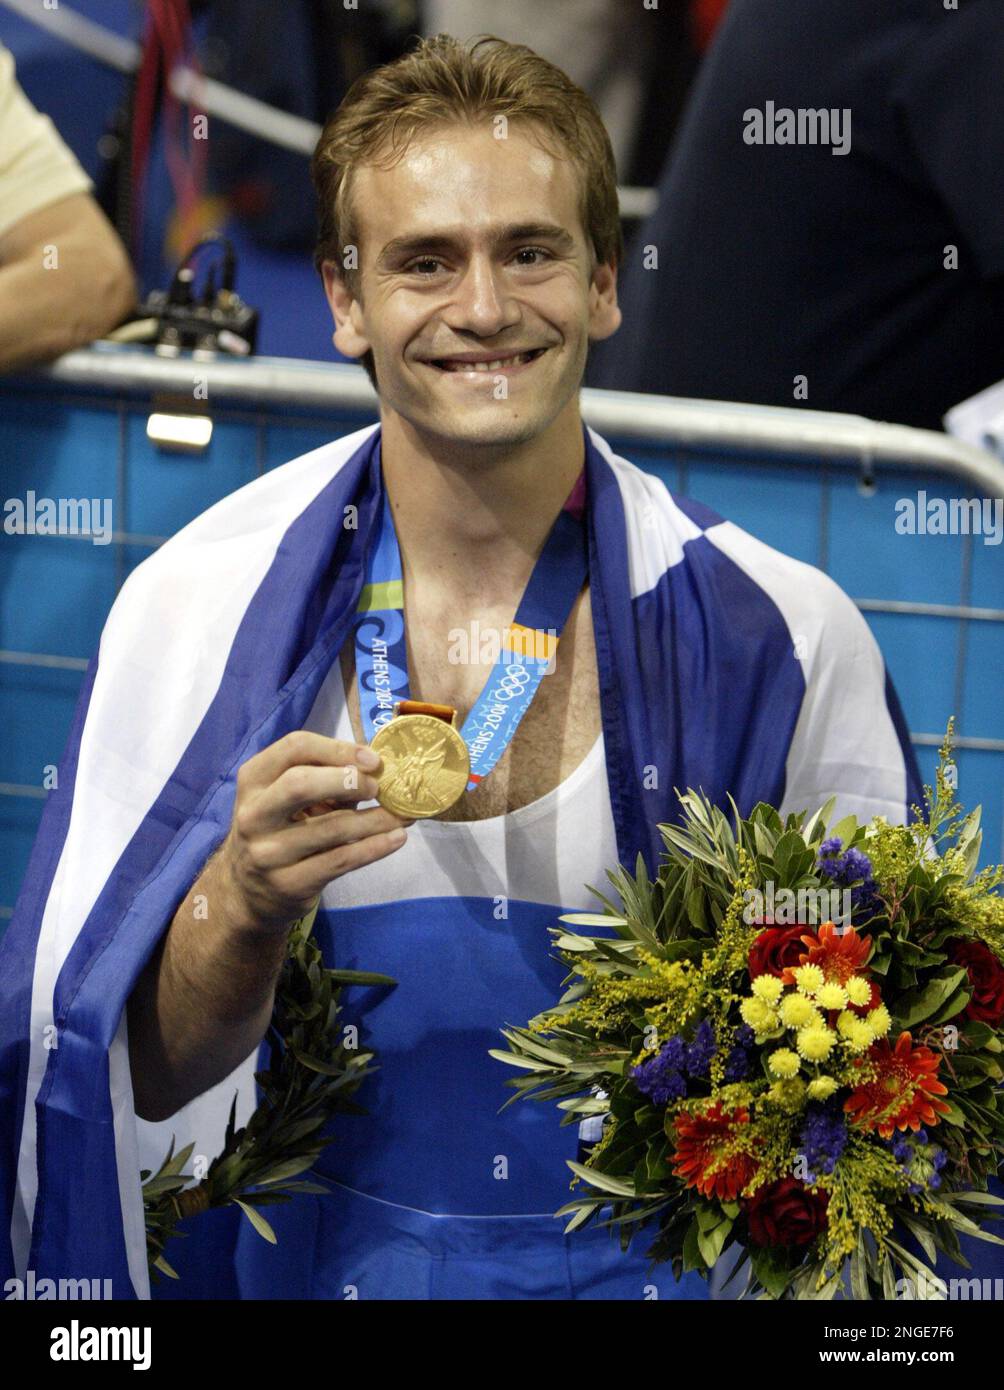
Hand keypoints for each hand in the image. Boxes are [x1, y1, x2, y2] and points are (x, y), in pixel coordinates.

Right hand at [214, 730, 411, 933]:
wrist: (249, 892)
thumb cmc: (280, 830)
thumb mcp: (288, 800)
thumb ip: (324, 780)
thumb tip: (379, 769)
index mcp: (254, 780)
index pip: (294, 748)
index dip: (338, 749)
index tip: (373, 760)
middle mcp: (254, 814)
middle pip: (300, 784)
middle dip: (348, 780)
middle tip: (379, 787)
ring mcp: (267, 853)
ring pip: (330, 828)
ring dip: (375, 819)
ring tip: (404, 815)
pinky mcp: (288, 884)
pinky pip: (340, 861)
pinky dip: (374, 847)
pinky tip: (396, 839)